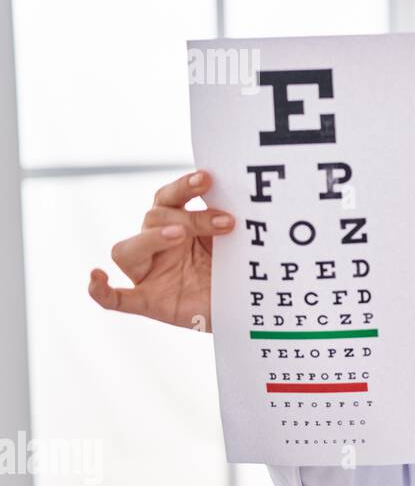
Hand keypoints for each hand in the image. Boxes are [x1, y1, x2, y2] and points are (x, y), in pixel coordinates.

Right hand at [87, 170, 235, 330]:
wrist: (248, 306)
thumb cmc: (239, 270)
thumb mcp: (237, 243)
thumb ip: (229, 221)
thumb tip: (244, 196)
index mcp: (178, 224)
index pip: (168, 198)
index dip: (183, 186)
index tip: (207, 179)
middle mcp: (159, 246)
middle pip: (153, 218)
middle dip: (189, 216)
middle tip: (226, 221)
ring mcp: (151, 275)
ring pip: (127, 250)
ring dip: (152, 239)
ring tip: (180, 235)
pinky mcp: (149, 302)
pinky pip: (115, 299)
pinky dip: (101, 290)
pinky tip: (96, 276)